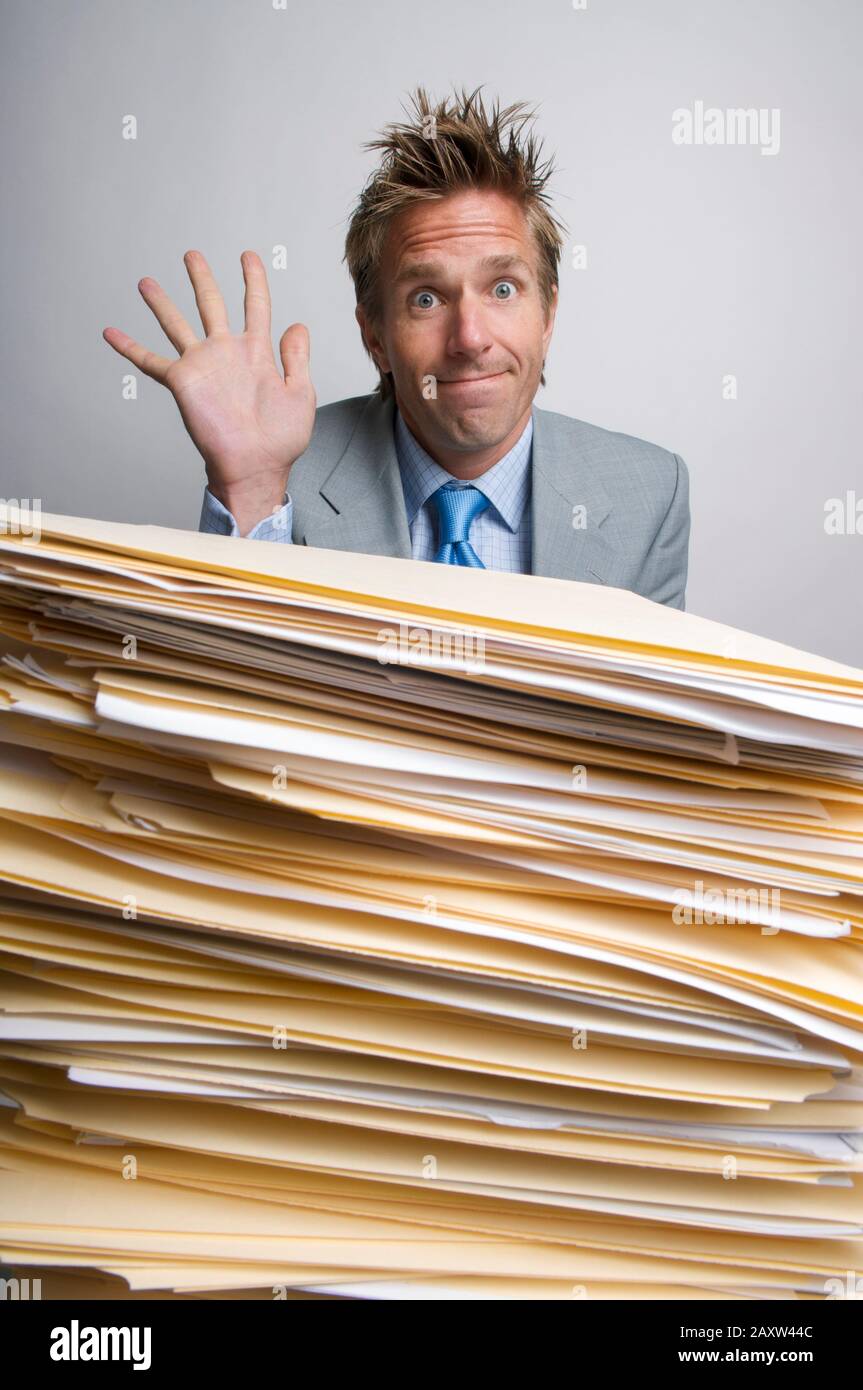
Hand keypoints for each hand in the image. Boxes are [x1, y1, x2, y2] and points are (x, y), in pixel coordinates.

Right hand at [103, 250, 315, 534]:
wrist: (256, 466)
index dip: (254, 279)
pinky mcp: (183, 381)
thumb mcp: (301, 394)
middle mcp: (227, 353)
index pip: (256, 305)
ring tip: (147, 283)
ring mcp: (203, 365)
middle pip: (211, 304)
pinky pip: (150, 360)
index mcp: (257, 352)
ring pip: (178, 324)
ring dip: (162, 303)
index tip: (249, 256)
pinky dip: (129, 346)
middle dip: (201, 279)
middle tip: (192, 255)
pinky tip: (111, 332)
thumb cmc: (281, 439)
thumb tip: (297, 325)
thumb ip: (297, 358)